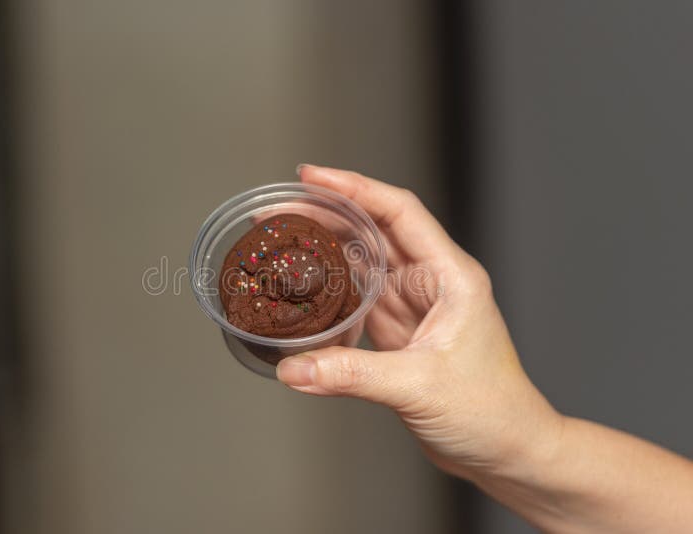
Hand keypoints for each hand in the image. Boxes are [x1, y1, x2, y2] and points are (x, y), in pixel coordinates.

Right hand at [278, 165, 563, 481]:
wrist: (506, 449)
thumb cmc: (491, 411)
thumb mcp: (419, 386)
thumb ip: (352, 375)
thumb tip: (294, 368)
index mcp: (450, 276)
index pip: (399, 212)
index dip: (354, 188)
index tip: (312, 177)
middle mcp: (431, 282)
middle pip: (372, 230)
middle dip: (325, 214)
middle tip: (277, 209)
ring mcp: (413, 305)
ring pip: (361, 262)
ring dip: (323, 247)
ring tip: (281, 236)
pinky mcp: (398, 331)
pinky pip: (356, 298)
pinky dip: (327, 289)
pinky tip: (301, 285)